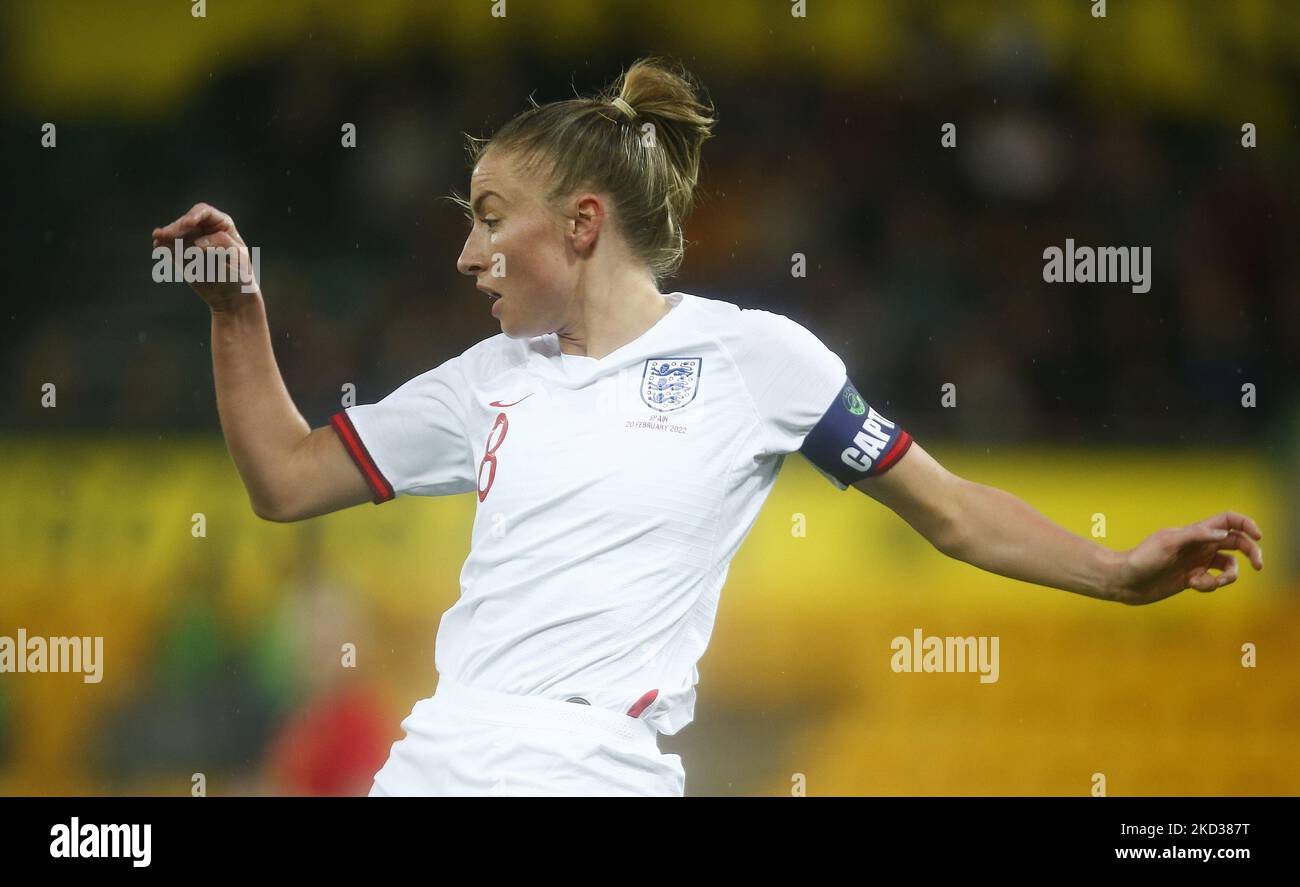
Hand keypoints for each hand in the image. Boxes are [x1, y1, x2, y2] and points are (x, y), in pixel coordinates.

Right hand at [152, 202, 257, 310]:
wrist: (232, 296)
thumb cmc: (240, 273)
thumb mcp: (238, 256)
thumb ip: (222, 244)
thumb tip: (197, 243)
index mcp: (220, 224)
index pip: (204, 212)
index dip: (194, 215)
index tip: (188, 223)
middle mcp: (203, 229)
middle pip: (185, 223)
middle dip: (175, 228)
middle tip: (165, 235)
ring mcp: (190, 241)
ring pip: (175, 234)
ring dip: (166, 236)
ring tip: (157, 239)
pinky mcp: (180, 255)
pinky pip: (170, 248)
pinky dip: (164, 247)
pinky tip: (158, 247)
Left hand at [1114, 511, 1263, 604]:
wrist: (1125, 582)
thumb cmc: (1142, 559)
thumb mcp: (1168, 544)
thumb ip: (1195, 536)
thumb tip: (1224, 533)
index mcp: (1195, 532)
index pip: (1228, 521)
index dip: (1246, 524)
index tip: (1258, 537)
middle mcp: (1200, 545)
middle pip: (1237, 543)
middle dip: (1252, 553)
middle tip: (1259, 565)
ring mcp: (1197, 562)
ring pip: (1229, 566)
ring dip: (1229, 576)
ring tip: (1210, 582)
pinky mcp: (1193, 579)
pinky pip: (1214, 582)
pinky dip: (1211, 585)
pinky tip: (1193, 585)